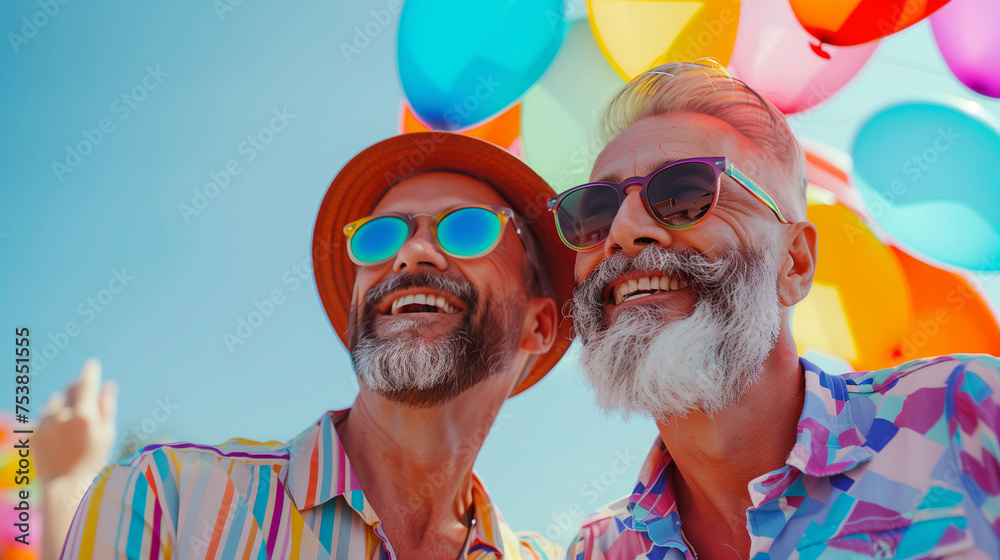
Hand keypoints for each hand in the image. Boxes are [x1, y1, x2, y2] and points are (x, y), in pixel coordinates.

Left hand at [35, 359, 117, 483]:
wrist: (65, 484)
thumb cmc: (94, 459)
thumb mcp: (107, 433)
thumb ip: (107, 407)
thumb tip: (108, 384)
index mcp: (84, 415)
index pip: (86, 382)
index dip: (90, 371)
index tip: (92, 364)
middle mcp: (63, 416)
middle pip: (69, 387)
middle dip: (78, 388)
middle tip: (85, 397)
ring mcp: (46, 423)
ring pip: (56, 400)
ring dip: (64, 403)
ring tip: (72, 423)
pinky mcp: (34, 432)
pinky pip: (44, 414)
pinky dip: (53, 417)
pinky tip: (60, 433)